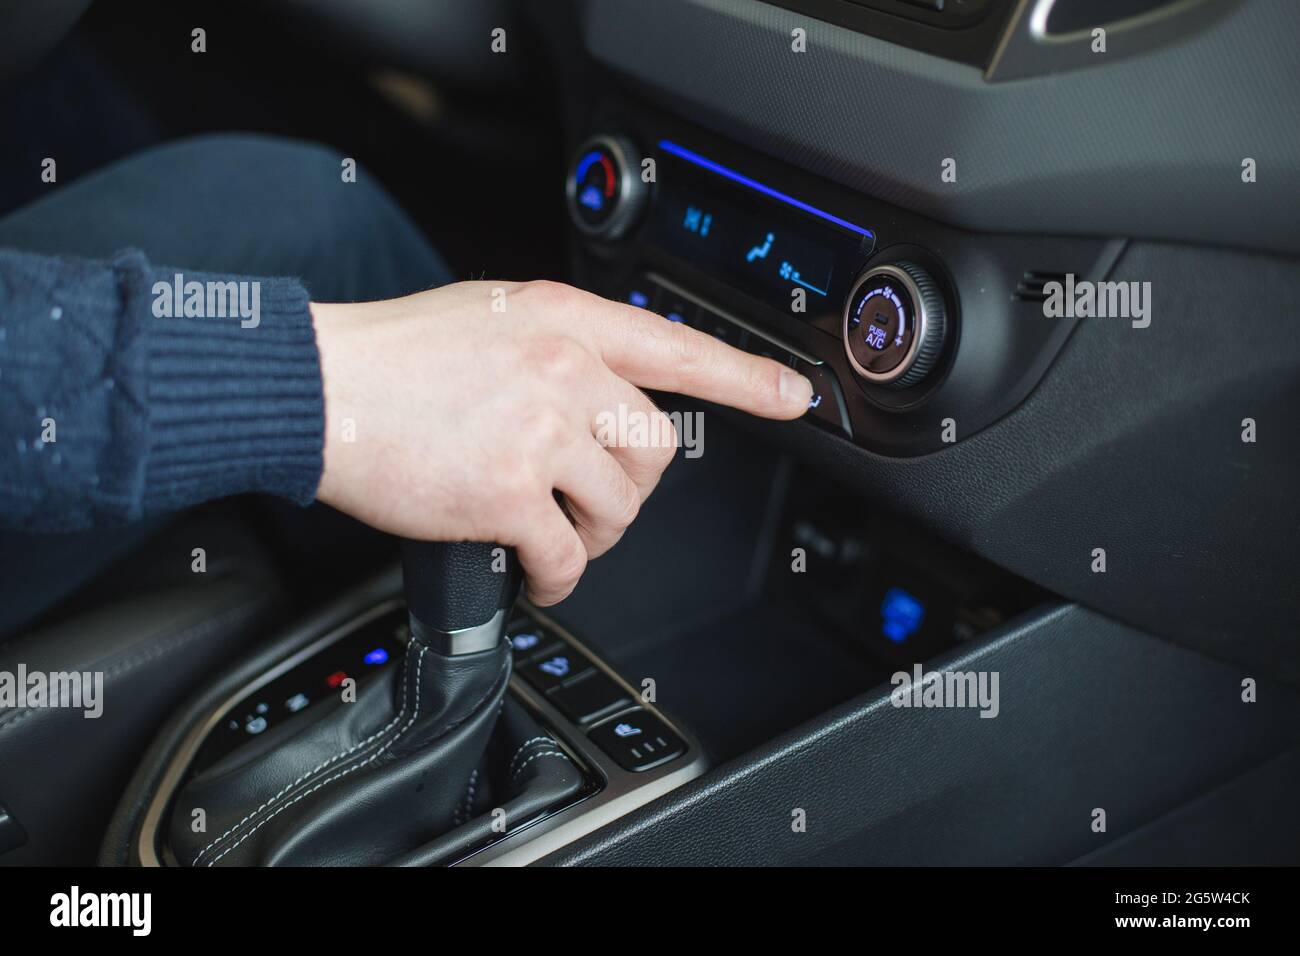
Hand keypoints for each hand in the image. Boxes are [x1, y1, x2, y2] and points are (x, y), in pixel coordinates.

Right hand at [312, 280, 812, 604]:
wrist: (314, 386)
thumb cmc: (392, 358)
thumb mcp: (490, 319)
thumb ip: (555, 348)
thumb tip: (599, 399)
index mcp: (563, 317)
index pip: (677, 347)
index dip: (746, 377)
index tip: (795, 396)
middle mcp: (565, 367)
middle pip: (656, 448)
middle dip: (628, 485)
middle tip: (583, 497)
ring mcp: (540, 428)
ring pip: (619, 507)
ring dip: (590, 533)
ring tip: (547, 532)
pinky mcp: (509, 492)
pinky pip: (567, 555)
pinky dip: (556, 576)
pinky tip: (532, 571)